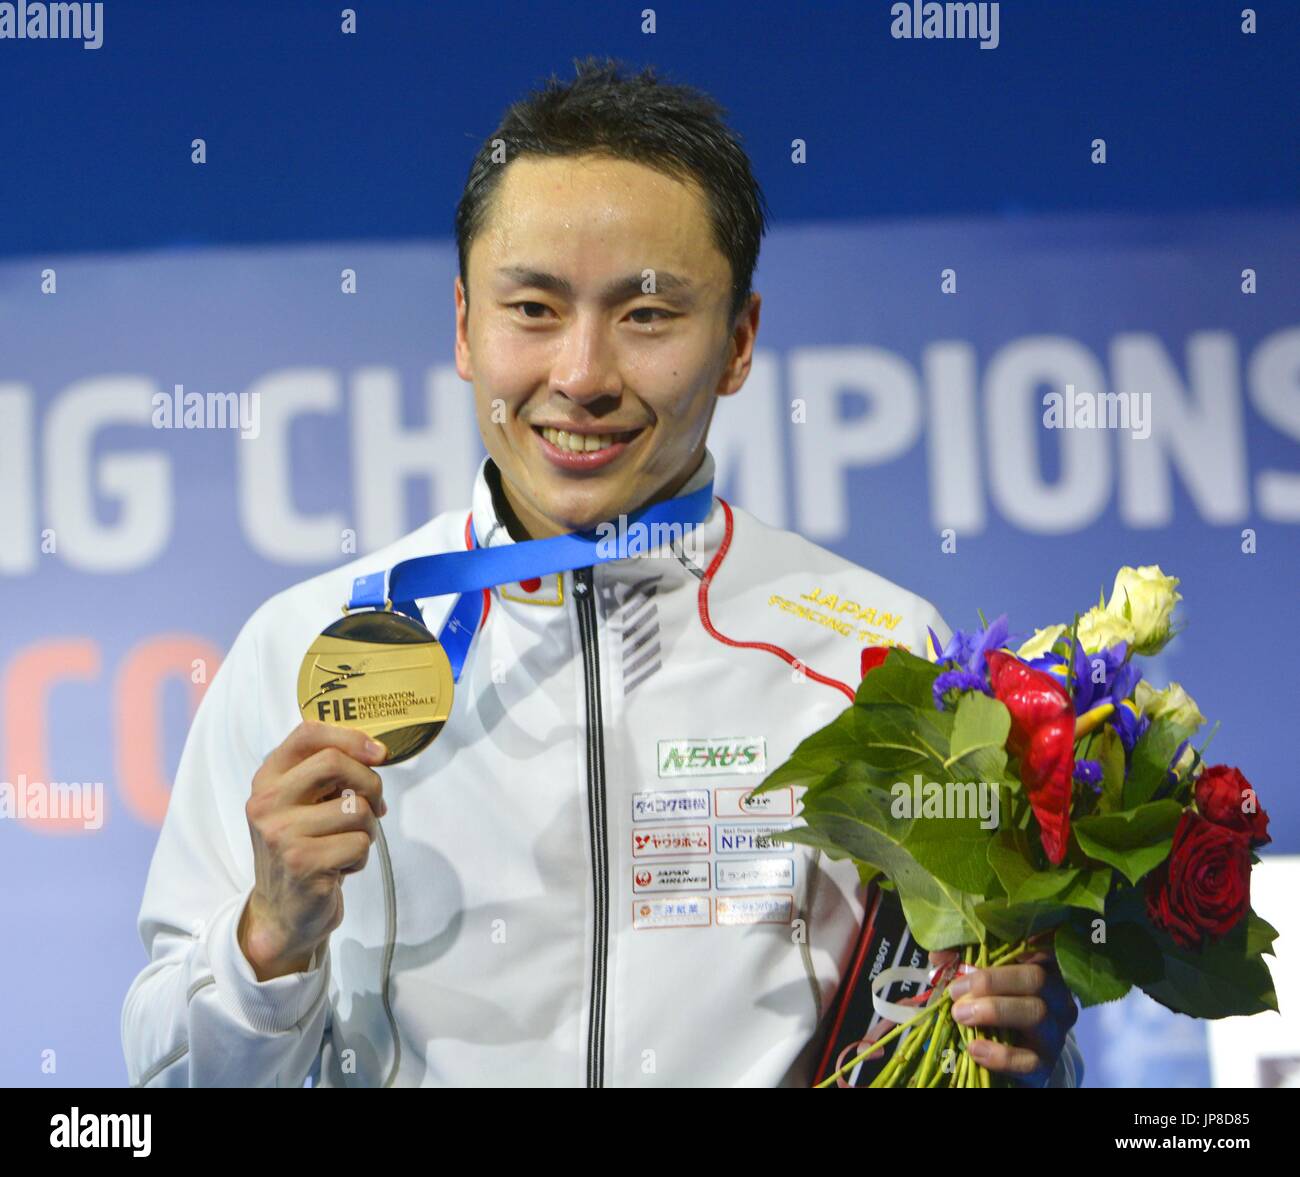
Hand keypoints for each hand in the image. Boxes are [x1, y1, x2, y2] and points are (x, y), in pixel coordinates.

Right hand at [239, 722, 388, 979]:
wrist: (283, 911)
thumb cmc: (304, 847)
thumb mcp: (303, 804)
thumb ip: (329, 775)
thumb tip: (376, 753)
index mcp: (267, 780)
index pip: (307, 734)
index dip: (350, 736)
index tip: (378, 753)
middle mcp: (267, 803)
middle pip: (334, 763)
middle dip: (370, 782)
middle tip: (375, 805)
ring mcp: (281, 834)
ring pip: (356, 808)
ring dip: (368, 829)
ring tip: (347, 844)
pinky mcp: (302, 863)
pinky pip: (360, 844)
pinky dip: (361, 857)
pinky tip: (340, 867)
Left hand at [928, 947, 1078, 1085]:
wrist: (1015, 1062)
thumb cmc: (996, 1008)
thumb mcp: (980, 982)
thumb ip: (960, 962)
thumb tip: (938, 955)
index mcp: (1045, 970)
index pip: (1039, 948)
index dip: (1012, 946)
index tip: (980, 951)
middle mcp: (1058, 998)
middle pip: (1036, 979)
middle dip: (992, 981)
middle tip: (956, 991)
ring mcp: (1056, 1033)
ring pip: (1036, 1014)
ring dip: (994, 1011)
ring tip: (960, 1015)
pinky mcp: (1046, 1065)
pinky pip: (1029, 1060)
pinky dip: (1000, 1054)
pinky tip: (975, 1048)